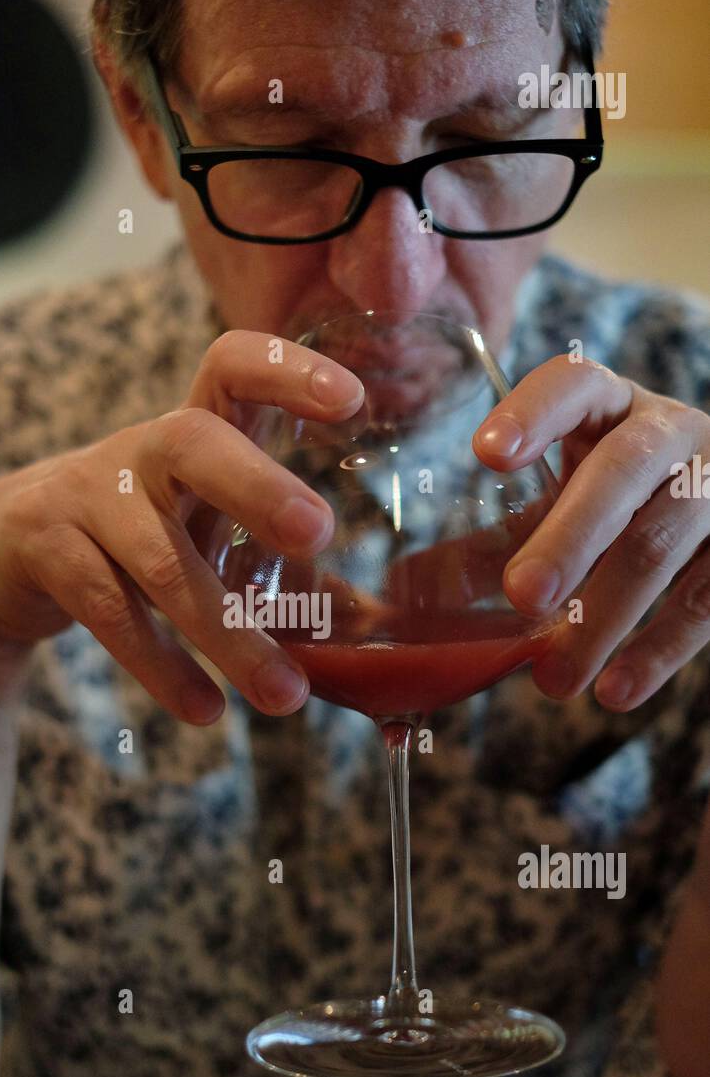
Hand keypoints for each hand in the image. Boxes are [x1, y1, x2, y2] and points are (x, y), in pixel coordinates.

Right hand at [0, 331, 363, 722]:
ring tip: (284, 696)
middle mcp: (140, 452)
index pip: (233, 367)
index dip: (287, 371)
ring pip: (159, 559)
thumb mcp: (201, 530)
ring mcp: (85, 495)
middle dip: (257, 485)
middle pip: (195, 443)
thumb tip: (375, 624)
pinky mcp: (43, 548)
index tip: (352, 401)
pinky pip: (109, 611)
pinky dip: (162, 666)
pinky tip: (206, 710)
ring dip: (226, 632)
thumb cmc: (133, 535)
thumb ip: (278, 566)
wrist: (2, 550)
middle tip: (317, 531)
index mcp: (191, 432)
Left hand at [472, 355, 709, 709]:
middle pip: (621, 471)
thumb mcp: (554, 510)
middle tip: (522, 594)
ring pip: (661, 541)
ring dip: (604, 616)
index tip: (487, 454)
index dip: (534, 412)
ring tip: (553, 680)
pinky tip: (615, 691)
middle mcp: (668, 432)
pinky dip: (659, 650)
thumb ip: (485, 549)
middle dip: (570, 535)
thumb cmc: (614, 508)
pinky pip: (707, 598)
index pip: (574, 385)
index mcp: (609, 407)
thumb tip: (398, 596)